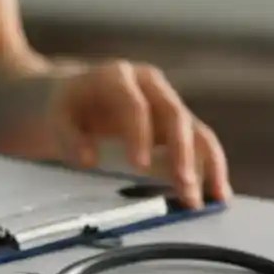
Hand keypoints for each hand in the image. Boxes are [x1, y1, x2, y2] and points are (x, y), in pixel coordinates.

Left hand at [48, 60, 231, 209]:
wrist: (74, 95)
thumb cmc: (67, 105)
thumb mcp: (56, 116)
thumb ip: (69, 137)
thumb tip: (89, 158)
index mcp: (118, 76)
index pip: (134, 104)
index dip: (139, 134)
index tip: (139, 166)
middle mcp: (150, 85)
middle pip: (174, 115)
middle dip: (181, 151)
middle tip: (184, 185)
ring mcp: (166, 103)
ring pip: (195, 130)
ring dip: (207, 164)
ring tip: (215, 197)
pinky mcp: (175, 125)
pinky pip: (198, 144)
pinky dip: (209, 168)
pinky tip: (217, 194)